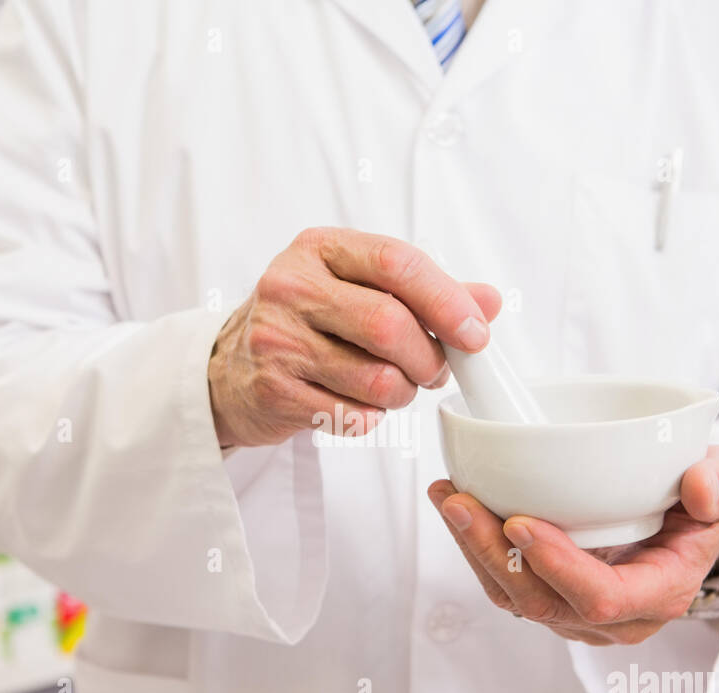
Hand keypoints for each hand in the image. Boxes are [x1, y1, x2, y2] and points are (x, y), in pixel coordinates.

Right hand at [209, 227, 501, 447]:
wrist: (229, 370)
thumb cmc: (308, 323)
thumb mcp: (357, 289)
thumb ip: (425, 293)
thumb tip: (489, 302)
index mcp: (319, 249)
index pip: (397, 263)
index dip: (447, 301)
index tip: (475, 335)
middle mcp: (290, 287)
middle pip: (390, 325)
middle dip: (429, 358)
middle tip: (434, 371)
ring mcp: (277, 340)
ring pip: (378, 379)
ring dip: (403, 394)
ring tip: (394, 387)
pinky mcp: (274, 391)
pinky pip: (354, 416)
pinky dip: (371, 418)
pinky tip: (357, 404)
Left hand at [428, 446, 718, 645]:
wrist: (686, 522)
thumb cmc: (702, 506)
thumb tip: (699, 484)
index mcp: (658, 594)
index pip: (600, 598)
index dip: (557, 566)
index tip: (520, 522)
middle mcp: (612, 617)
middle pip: (541, 602)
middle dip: (494, 553)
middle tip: (461, 503)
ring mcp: (573, 611)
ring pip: (512, 595)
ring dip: (473, 547)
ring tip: (448, 496)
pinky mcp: (547, 595)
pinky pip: (503, 581)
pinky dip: (475, 543)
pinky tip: (456, 502)